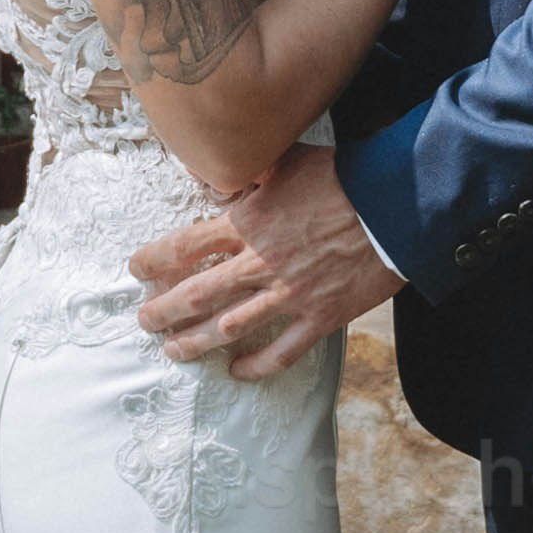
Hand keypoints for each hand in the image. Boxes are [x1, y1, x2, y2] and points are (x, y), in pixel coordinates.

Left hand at [129, 145, 400, 378]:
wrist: (396, 205)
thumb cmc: (343, 177)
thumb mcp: (286, 162)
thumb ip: (248, 172)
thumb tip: (216, 172)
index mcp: (247, 222)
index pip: (184, 246)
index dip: (153, 261)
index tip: (136, 270)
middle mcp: (260, 262)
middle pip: (196, 294)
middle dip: (162, 312)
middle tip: (144, 321)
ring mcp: (289, 293)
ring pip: (229, 328)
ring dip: (195, 343)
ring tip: (174, 352)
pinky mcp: (320, 316)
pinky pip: (281, 351)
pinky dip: (256, 366)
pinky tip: (237, 371)